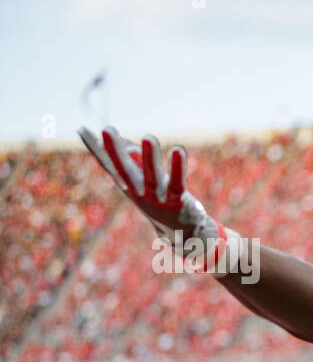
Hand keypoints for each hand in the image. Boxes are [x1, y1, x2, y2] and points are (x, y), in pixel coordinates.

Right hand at [78, 126, 215, 241]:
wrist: (182, 233)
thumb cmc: (161, 201)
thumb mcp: (144, 182)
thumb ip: (136, 163)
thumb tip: (130, 146)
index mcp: (128, 185)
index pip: (109, 165)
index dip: (96, 149)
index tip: (81, 129)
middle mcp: (139, 192)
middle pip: (125, 170)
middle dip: (115, 150)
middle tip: (106, 129)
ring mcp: (158, 198)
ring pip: (153, 177)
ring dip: (150, 157)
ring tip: (148, 137)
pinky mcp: (178, 202)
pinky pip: (177, 183)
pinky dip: (177, 167)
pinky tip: (177, 149)